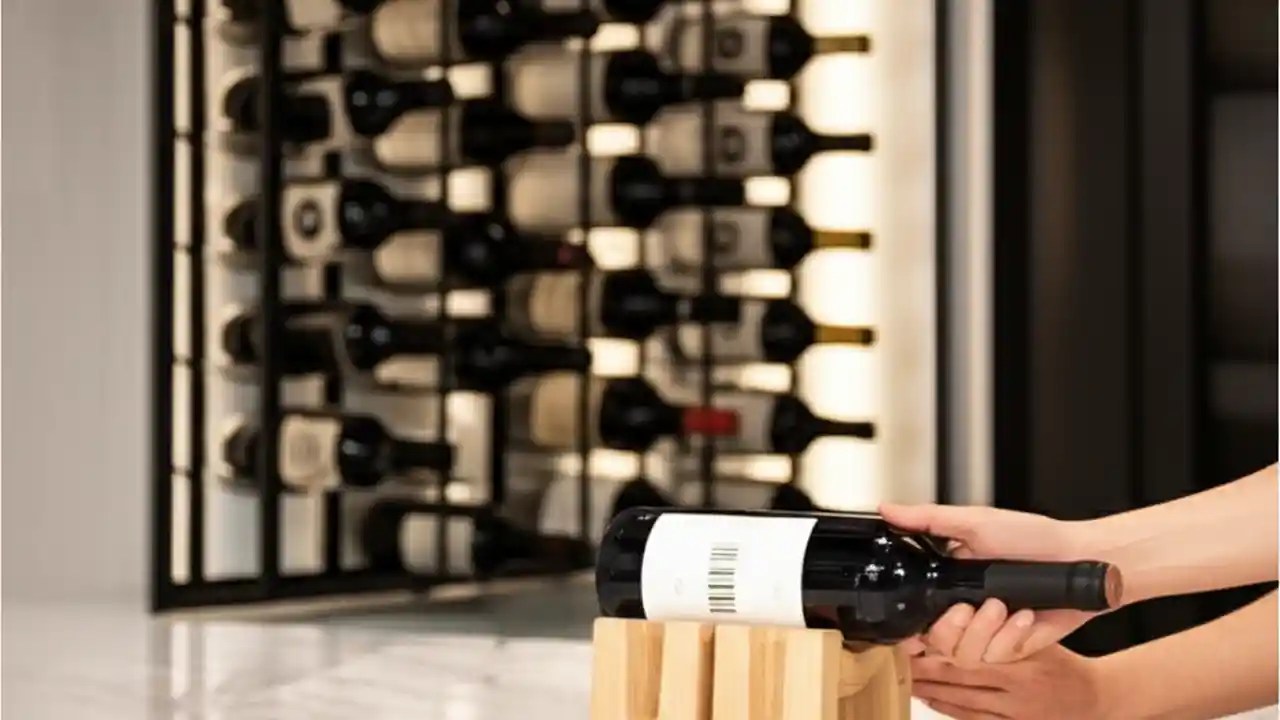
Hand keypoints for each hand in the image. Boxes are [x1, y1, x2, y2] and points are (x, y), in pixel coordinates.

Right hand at [880, 503, 1100, 664]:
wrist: (1079, 558)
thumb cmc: (1033, 537)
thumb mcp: (973, 521)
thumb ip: (927, 519)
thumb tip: (887, 509)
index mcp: (949, 582)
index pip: (915, 615)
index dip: (909, 629)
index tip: (911, 631)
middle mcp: (966, 609)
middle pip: (936, 642)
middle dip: (951, 627)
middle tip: (966, 607)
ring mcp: (989, 630)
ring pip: (964, 654)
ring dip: (983, 630)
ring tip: (1002, 606)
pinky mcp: (1014, 645)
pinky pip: (998, 656)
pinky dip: (1011, 635)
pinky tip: (1024, 615)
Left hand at [911, 645, 1117, 719]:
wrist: (1093, 699)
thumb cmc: (1063, 663)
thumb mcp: (1040, 641)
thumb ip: (1007, 633)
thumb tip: (968, 613)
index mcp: (1022, 666)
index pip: (972, 658)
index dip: (940, 651)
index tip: (915, 642)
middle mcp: (1014, 694)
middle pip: (960, 682)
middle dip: (927, 673)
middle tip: (900, 661)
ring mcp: (1012, 715)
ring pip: (961, 704)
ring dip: (931, 692)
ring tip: (906, 679)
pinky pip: (973, 719)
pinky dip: (949, 710)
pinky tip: (931, 700)